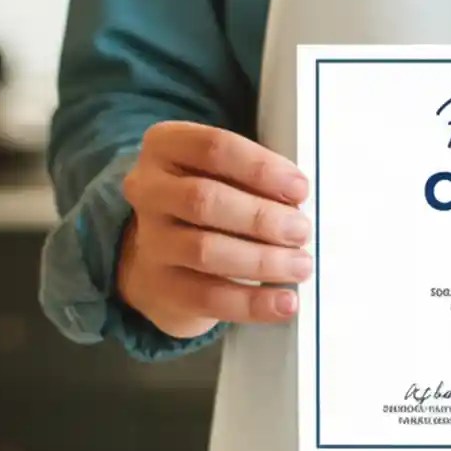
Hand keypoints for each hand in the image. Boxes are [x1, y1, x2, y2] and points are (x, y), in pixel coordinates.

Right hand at [118, 122, 311, 338]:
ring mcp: (150, 239)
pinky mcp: (161, 285)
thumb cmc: (213, 202)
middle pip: (204, 200)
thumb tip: (298, 200)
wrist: (167, 255)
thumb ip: (258, 179)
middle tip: (301, 230)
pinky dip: (253, 302)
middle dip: (261, 217)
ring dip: (262, 260)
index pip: (212, 148)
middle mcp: (149, 190)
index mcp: (167, 147)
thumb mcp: (228, 174)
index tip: (299, 188)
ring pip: (205, 250)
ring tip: (299, 265)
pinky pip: (208, 297)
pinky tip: (284, 302)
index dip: (260, 168)